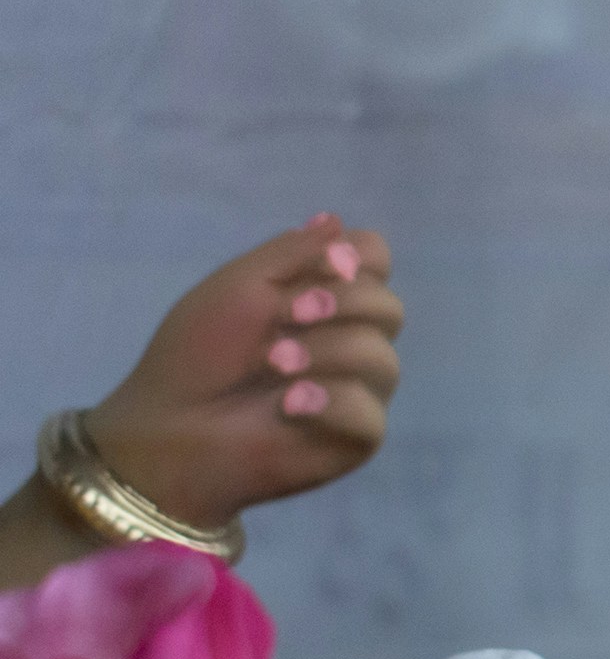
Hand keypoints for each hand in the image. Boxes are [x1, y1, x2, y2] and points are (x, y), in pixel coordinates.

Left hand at [78, 217, 401, 531]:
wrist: (170, 426)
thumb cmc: (196, 354)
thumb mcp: (237, 286)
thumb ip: (291, 253)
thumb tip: (337, 220)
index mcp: (325, 298)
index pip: (376, 260)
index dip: (360, 259)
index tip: (327, 266)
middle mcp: (350, 340)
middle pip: (389, 307)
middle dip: (342, 306)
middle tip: (288, 317)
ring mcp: (359, 390)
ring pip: (382, 359)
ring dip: (326, 354)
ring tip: (275, 367)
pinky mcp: (358, 437)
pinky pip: (371, 411)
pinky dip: (330, 403)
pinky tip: (290, 407)